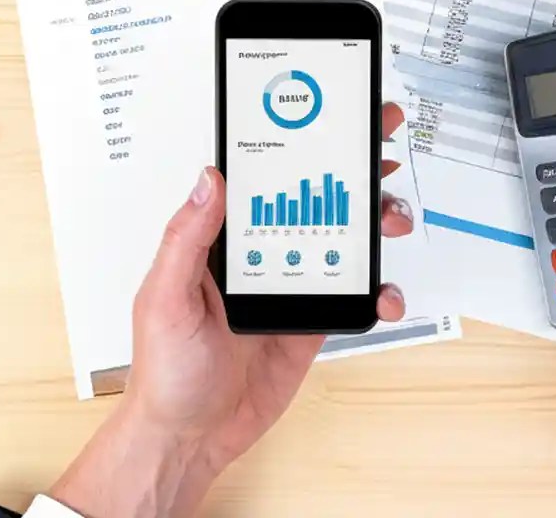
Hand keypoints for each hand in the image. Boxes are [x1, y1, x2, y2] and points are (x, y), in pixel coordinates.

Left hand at [49, 104, 414, 516]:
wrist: (190, 437)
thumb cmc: (165, 372)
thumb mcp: (164, 298)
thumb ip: (187, 239)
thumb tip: (210, 180)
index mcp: (219, 240)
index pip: (261, 179)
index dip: (295, 145)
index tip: (325, 118)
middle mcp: (258, 255)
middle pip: (312, 199)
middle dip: (351, 171)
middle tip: (380, 151)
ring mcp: (289, 285)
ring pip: (341, 240)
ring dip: (373, 224)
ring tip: (391, 219)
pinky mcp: (312, 320)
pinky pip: (353, 296)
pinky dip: (378, 292)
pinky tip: (384, 294)